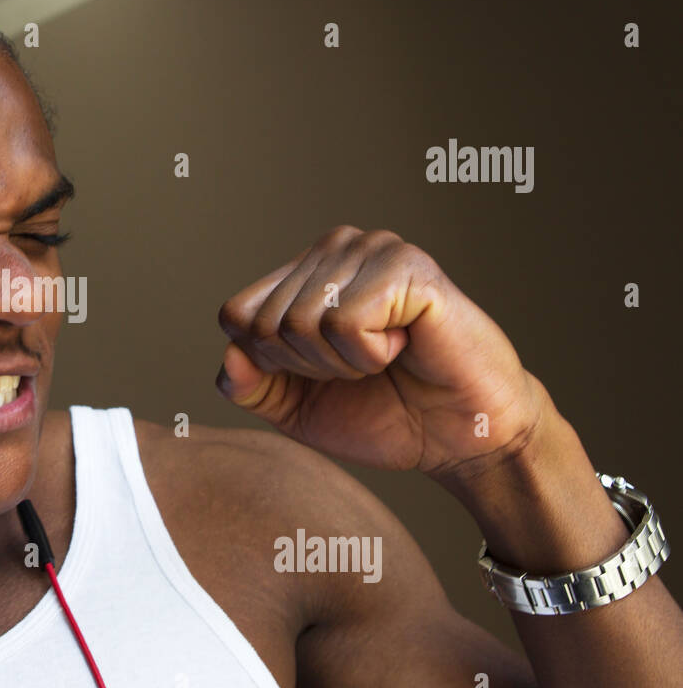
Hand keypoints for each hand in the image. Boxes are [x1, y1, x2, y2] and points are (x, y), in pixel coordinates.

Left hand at [215, 225, 545, 477]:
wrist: (460, 441)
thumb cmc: (384, 415)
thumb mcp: (295, 407)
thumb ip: (249, 385)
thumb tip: (228, 356)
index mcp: (305, 271)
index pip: (236, 315)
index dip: (269, 364)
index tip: (322, 374)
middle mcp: (335, 247)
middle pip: (264, 323)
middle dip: (307, 368)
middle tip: (362, 370)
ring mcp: (372, 249)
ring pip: (300, 322)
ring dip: (341, 364)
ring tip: (385, 357)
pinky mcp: (407, 267)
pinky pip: (343, 324)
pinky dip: (369, 355)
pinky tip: (405, 346)